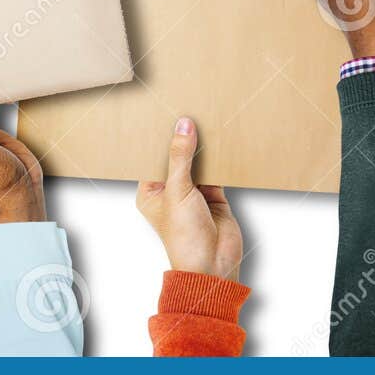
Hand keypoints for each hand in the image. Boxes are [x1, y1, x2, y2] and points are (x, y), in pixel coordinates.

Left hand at [136, 117, 242, 280]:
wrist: (213, 264)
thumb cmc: (184, 237)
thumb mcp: (178, 191)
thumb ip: (181, 157)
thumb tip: (183, 126)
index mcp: (151, 193)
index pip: (152, 159)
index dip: (158, 139)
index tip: (165, 114)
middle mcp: (171, 192)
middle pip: (176, 159)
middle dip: (182, 140)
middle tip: (188, 111)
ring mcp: (194, 193)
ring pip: (197, 163)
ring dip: (203, 148)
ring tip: (207, 119)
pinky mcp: (215, 195)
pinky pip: (216, 171)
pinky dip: (220, 158)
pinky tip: (223, 140)